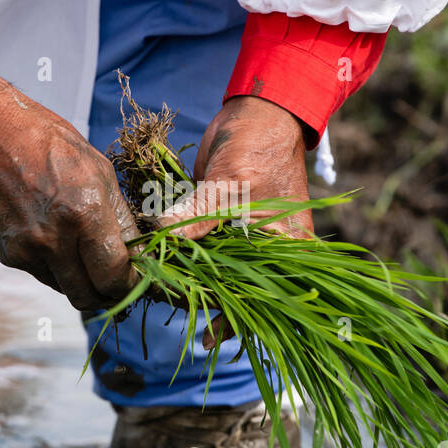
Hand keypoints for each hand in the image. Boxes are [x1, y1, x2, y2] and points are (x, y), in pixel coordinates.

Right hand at [0, 58, 140, 311]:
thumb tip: (138, 253)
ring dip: (81, 280)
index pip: (117, 275)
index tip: (137, 279)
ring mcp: (28, 251)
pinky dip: (54, 265)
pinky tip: (50, 235)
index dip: (132, 283)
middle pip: (90, 297)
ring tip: (83, 253)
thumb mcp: (98, 169)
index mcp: (86, 213)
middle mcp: (56, 240)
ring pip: (66, 290)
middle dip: (108, 294)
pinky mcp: (7, 255)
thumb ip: (119, 217)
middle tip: (115, 281)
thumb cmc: (46, 143)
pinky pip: (42, 274)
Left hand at [156, 95, 312, 347]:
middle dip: (210, 305)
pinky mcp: (218, 221)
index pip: (265, 296)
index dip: (238, 318)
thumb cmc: (258, 144)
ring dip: (192, 282)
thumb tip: (166, 237)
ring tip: (164, 298)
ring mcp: (240, 236)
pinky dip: (183, 256)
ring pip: (215, 271)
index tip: (211, 334)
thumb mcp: (231, 181)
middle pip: (238, 290)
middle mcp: (266, 248)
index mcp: (286, 247)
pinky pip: (200, 248)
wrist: (254, 112)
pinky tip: (162, 267)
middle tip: (180, 321)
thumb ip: (200, 213)